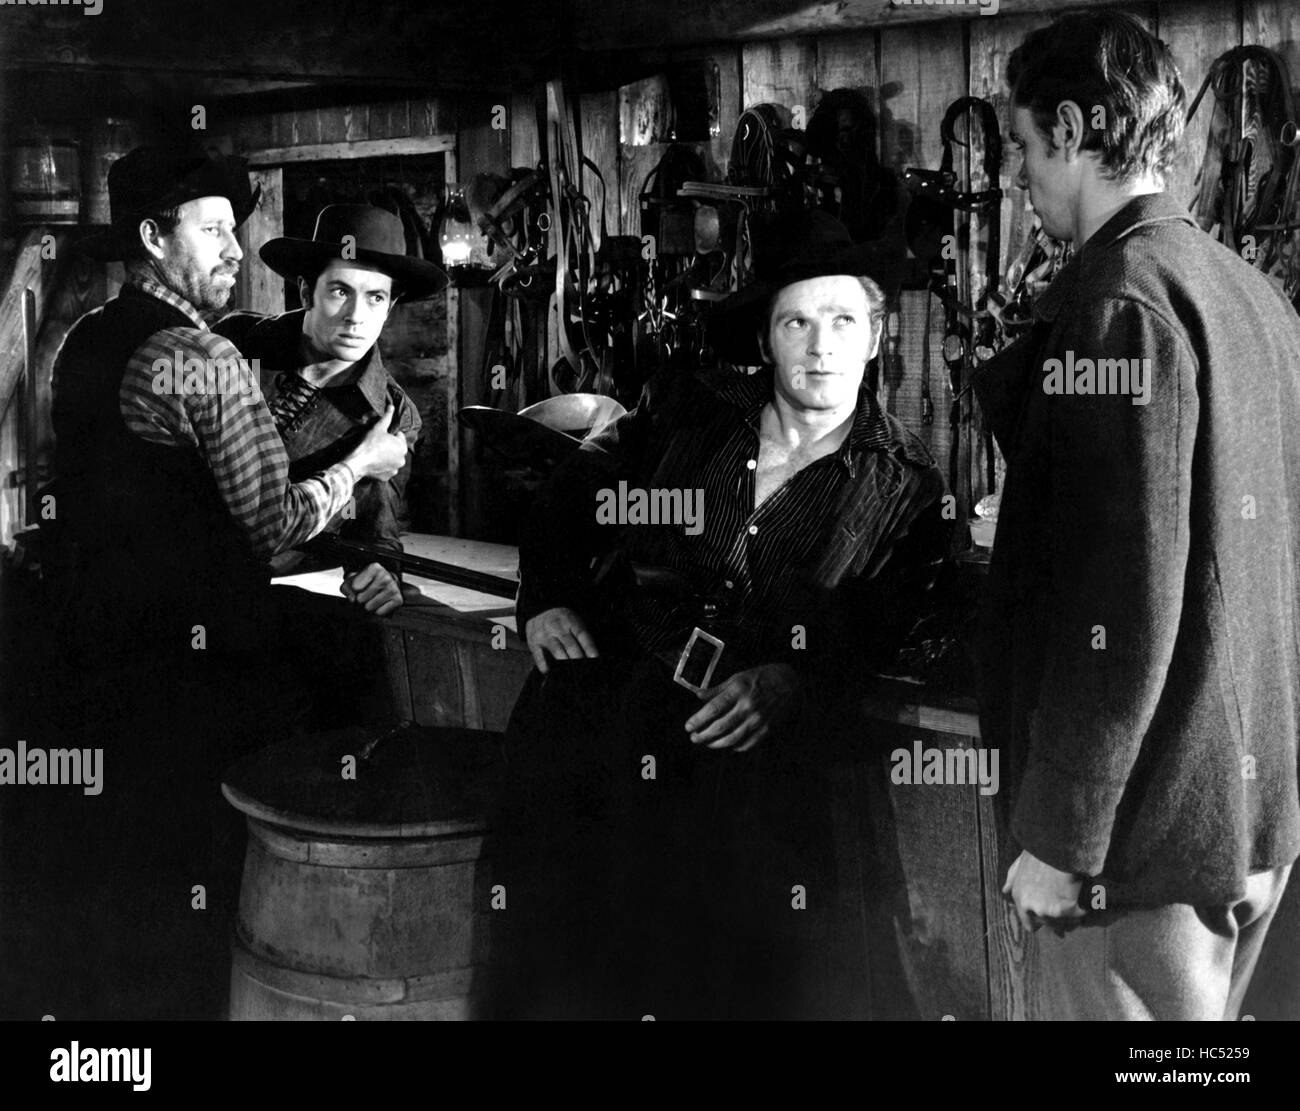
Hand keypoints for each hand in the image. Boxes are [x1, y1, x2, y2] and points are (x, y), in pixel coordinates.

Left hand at [341, 562, 402, 615]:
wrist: (384, 583)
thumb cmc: (367, 582)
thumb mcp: (352, 581)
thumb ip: (347, 589)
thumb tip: (352, 599)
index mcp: (374, 568)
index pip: (356, 587)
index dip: (354, 590)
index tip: (359, 587)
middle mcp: (386, 577)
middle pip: (362, 598)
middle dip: (361, 599)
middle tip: (365, 595)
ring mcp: (393, 588)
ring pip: (370, 607)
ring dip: (369, 605)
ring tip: (372, 598)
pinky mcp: (398, 600)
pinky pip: (380, 612)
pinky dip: (377, 610)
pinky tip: (379, 603)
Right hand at [346, 400, 407, 481]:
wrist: (358, 461)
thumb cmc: (369, 443)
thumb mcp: (378, 428)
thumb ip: (387, 417)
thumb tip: (392, 406)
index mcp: (402, 447)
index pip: (399, 436)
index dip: (389, 434)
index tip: (380, 435)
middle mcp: (402, 460)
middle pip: (396, 448)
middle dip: (389, 445)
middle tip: (376, 444)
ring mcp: (395, 469)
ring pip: (392, 459)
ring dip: (386, 456)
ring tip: (375, 453)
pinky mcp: (387, 477)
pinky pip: (386, 469)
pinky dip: (382, 466)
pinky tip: (374, 462)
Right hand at [523, 607, 598, 672]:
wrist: (539, 611)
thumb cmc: (561, 620)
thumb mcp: (573, 621)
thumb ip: (581, 636)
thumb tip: (591, 656)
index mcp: (570, 621)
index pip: (582, 636)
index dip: (590, 648)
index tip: (595, 659)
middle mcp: (558, 627)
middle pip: (570, 645)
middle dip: (579, 659)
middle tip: (585, 671)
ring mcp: (545, 634)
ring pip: (557, 651)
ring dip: (565, 662)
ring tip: (572, 673)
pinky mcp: (534, 642)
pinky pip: (539, 655)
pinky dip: (544, 664)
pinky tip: (548, 671)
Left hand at [684, 663, 799, 752]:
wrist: (790, 683)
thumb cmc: (761, 678)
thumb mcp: (738, 677)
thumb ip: (718, 689)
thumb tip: (698, 695)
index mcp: (738, 690)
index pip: (713, 709)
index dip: (698, 720)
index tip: (688, 726)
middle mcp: (748, 706)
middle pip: (720, 727)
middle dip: (703, 735)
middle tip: (694, 738)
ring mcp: (758, 719)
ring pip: (732, 739)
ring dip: (716, 744)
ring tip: (706, 743)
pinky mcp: (767, 729)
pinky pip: (748, 744)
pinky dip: (735, 747)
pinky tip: (727, 745)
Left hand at [1002, 849, 1085, 933]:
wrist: (1057, 846)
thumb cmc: (1041, 852)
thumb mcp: (1019, 863)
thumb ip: (1012, 879)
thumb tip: (1006, 891)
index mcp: (1019, 898)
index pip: (1028, 923)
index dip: (1040, 921)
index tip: (1050, 917)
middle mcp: (1030, 908)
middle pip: (1047, 925)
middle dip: (1056, 920)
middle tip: (1066, 911)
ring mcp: (1047, 911)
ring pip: (1064, 925)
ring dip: (1070, 918)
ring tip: (1078, 906)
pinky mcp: (1065, 911)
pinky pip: (1078, 918)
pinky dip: (1083, 912)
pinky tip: (1085, 904)